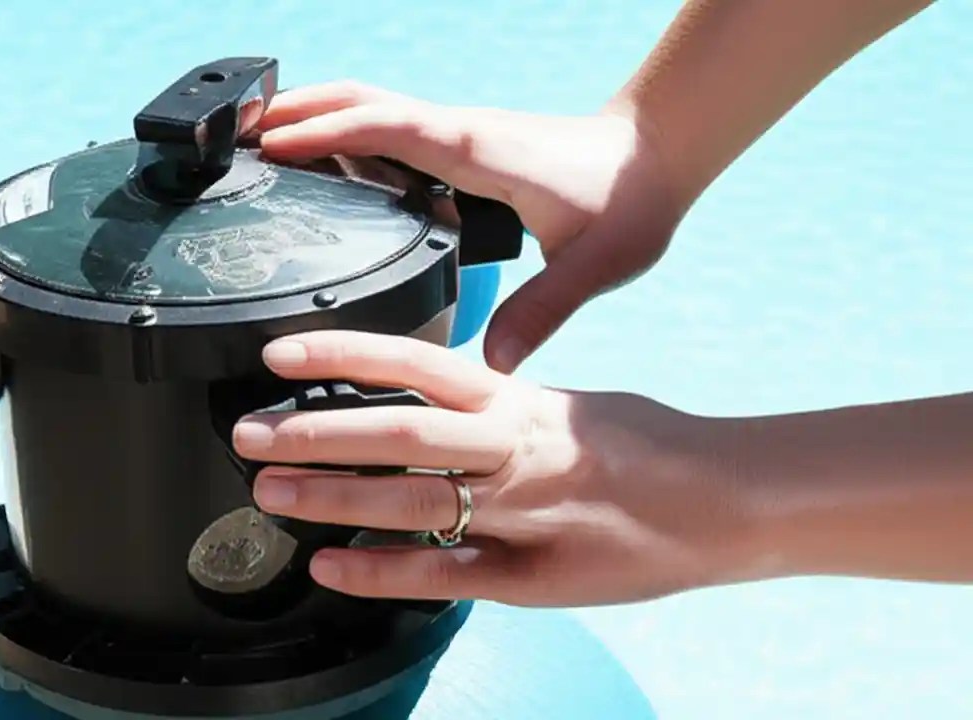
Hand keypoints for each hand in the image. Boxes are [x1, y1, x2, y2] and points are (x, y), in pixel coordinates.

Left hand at [232, 331, 752, 606]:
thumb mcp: (564, 405)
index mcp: (517, 399)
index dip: (344, 355)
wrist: (724, 500)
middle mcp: (512, 447)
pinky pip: (444, 572)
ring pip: (411, 500)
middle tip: (248, 433)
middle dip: (315, 433)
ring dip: (332, 498)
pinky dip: (382, 570)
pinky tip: (332, 568)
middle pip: (397, 433)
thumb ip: (496, 406)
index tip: (282, 352)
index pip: (417, 362)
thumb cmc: (646, 445)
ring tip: (270, 491)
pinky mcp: (531, 573)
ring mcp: (520, 511)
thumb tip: (436, 401)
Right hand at [258, 83, 686, 372]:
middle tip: (238, 136)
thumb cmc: (630, 200)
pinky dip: (342, 128)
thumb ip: (542, 312)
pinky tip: (326, 159)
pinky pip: (385, 123)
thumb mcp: (594, 264)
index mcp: (473, 150)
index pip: (379, 127)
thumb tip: (492, 365)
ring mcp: (457, 130)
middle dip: (294, 110)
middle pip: (357, 100)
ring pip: (368, 104)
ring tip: (260, 140)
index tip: (267, 148)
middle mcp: (457, 130)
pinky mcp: (462, 140)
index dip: (320, 134)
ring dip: (313, 112)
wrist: (657, 154)